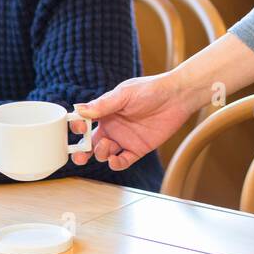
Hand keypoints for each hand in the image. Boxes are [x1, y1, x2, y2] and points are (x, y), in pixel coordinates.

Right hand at [70, 73, 196, 171]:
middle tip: (78, 156)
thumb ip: (103, 104)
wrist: (176, 97)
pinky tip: (115, 159)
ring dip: (100, 153)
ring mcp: (124, 139)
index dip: (77, 128)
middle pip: (89, 143)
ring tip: (105, 145)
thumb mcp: (124, 94)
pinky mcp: (138, 149)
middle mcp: (112, 126)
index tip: (80, 129)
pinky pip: (123, 161)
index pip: (84, 122)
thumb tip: (80, 110)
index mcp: (105, 112)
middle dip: (81, 152)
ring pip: (104, 153)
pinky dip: (116, 164)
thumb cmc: (150, 90)